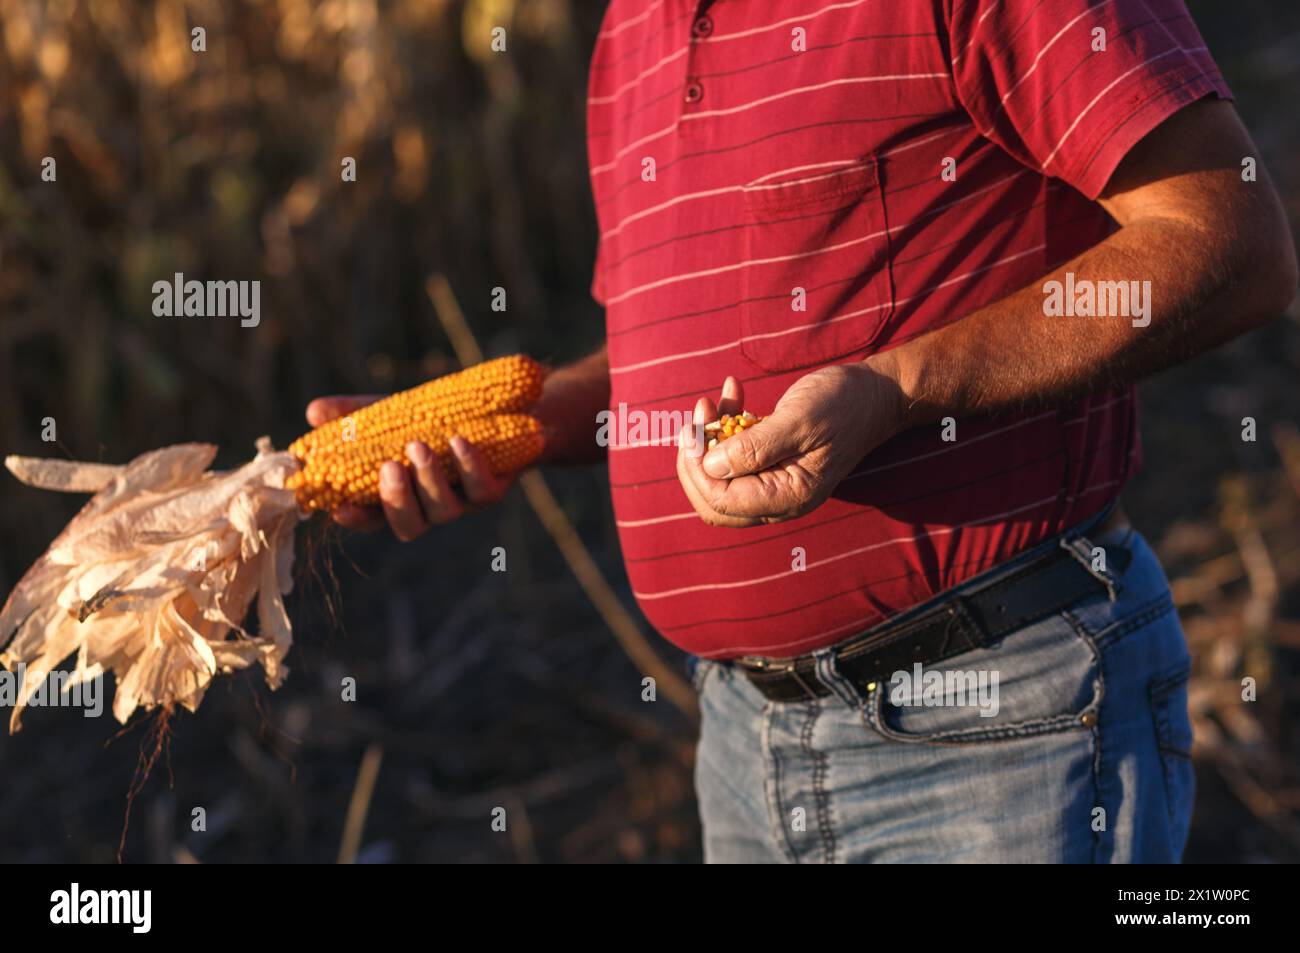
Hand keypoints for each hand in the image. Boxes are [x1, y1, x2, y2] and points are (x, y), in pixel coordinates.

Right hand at [303, 395, 514, 539]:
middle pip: (409, 526)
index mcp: (398, 495)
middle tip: (389, 467)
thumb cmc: (432, 420)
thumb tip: (314, 411)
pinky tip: (458, 440)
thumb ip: (354, 416)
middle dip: (396, 501)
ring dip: (428, 480)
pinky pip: (480, 490)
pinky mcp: (491, 491)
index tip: (340, 507)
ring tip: (418, 445)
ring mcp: (460, 502)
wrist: (497, 411)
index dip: (357, 519)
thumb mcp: (391, 413)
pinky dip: (468, 465)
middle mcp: (428, 507)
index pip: (372, 519)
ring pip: (444, 512)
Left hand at [675, 358, 906, 526]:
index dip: (697, 468)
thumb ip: (755, 447)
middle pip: (713, 500)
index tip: (693, 428)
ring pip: (718, 478)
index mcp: (789, 497)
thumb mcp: (800, 419)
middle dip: (695, 458)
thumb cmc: (843, 404)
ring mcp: (774, 485)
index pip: (722, 501)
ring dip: (706, 440)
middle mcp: (779, 500)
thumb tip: (710, 466)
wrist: (874, 395)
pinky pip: (734, 457)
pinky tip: (732, 391)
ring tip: (710, 400)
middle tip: (697, 416)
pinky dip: (725, 427)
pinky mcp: (771, 466)